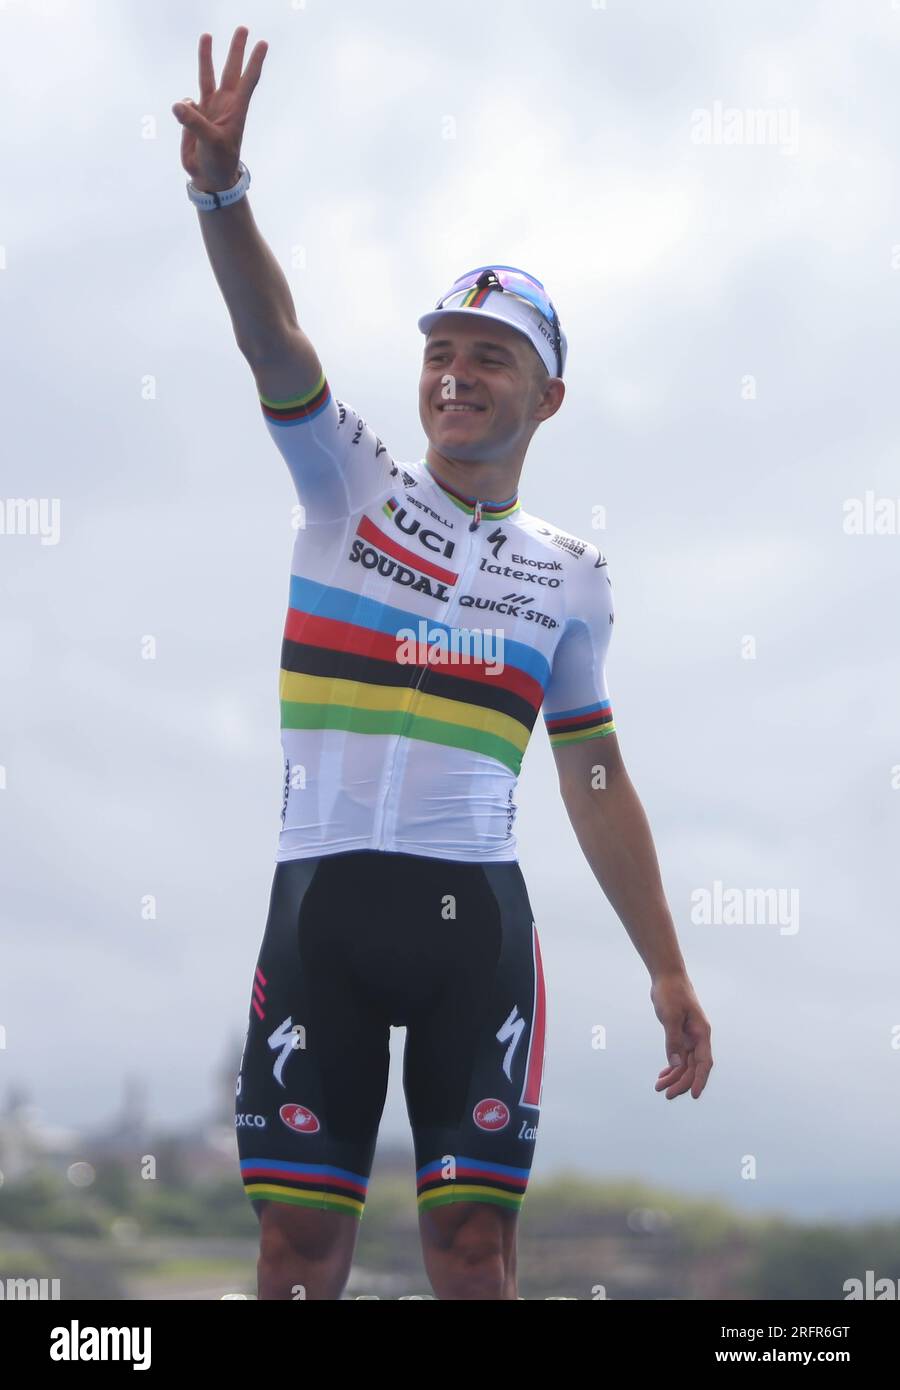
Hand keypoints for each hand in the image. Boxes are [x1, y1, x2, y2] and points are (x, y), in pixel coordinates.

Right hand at [172, 26, 267, 191]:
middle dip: (236, 49)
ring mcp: (209, 108)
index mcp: (235, 110)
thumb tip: (179, 104)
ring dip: (207, 57)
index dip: (255, 62)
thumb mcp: (211, 143)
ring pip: (208, 76)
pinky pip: (186, 102)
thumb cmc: (219, 162)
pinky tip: (183, 117)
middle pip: (231, 70)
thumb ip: (195, 122)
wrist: (209, 177)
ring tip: (207, 35)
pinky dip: (183, 106)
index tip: (263, 43)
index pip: (247, 80)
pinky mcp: (193, 116)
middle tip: (243, 28)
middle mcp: (224, 104)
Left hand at [649, 972, 712, 1098]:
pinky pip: (679, 1055)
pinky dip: (671, 1066)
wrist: (667, 977)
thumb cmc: (671, 993)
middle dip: (681, 1082)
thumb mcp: (670, 1017)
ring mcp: (689, 1037)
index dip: (700, 1080)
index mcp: (701, 1033)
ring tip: (659, 1088)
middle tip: (666, 1095)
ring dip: (674, 1076)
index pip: (703, 1063)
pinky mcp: (680, 1034)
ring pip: (685, 1063)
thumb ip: (673, 1041)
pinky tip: (663, 1075)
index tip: (694, 1095)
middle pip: (693, 1067)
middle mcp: (698, 1038)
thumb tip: (676, 1065)